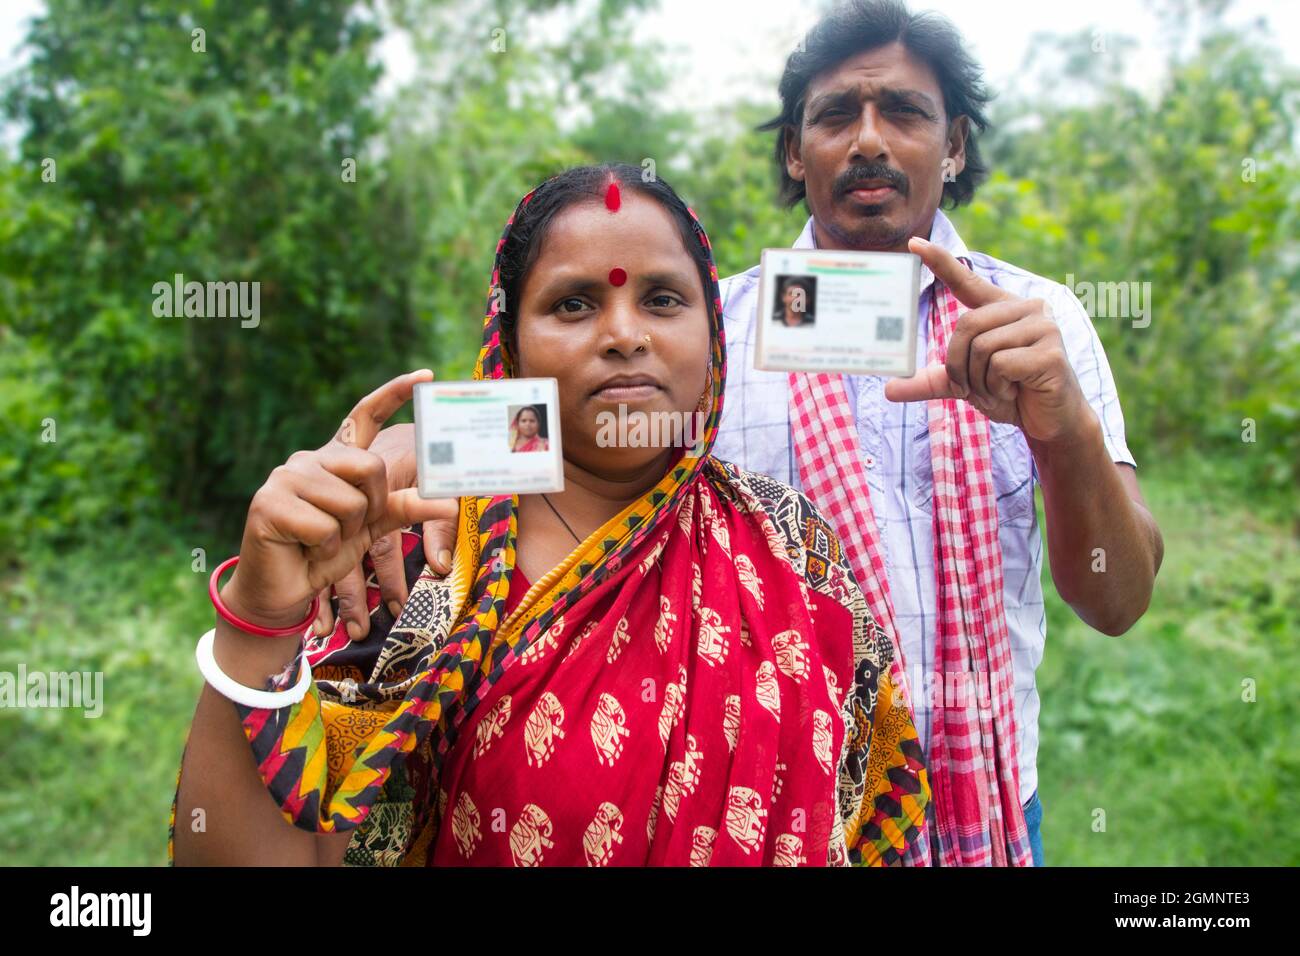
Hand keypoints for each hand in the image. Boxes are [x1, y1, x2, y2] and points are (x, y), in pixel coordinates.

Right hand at [221, 370, 457, 634]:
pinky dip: (322, 549)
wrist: (281, 592)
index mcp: (335, 460)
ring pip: (350, 502)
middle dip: (370, 508)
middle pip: (372, 467)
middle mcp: (310, 459)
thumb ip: (405, 507)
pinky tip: (303, 550)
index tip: (426, 376)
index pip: (366, 416)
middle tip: (345, 531)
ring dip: (344, 535)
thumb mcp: (374, 528)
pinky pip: (325, 527)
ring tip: (318, 542)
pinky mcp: (269, 502)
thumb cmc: (326, 554)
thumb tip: (449, 502)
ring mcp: (286, 476)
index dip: (395, 393)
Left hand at [884, 237, 1095, 445]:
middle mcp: (1027, 308)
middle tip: (972, 387)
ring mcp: (1043, 326)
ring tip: (1000, 389)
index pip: (968, 282)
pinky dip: (997, 387)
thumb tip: (889, 389)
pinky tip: (1016, 391)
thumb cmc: (1011, 394)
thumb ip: (932, 380)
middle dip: (959, 364)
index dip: (941, 262)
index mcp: (1003, 309)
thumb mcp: (965, 384)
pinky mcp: (1050, 352)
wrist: (1050, 421)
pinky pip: (1001, 365)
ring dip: (980, 380)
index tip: (914, 243)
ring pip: (982, 347)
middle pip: (966, 325)